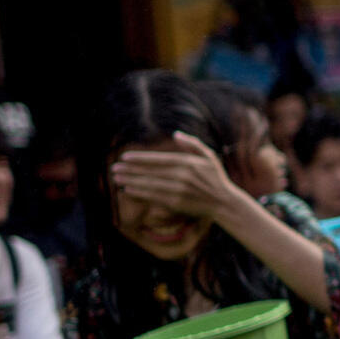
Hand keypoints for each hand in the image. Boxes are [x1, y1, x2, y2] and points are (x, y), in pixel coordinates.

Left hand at [111, 132, 243, 220]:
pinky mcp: (178, 203)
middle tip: (114, 168)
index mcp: (188, 163)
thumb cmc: (215, 179)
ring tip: (117, 179)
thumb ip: (193, 144)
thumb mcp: (209, 157)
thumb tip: (176, 135)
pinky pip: (154, 197)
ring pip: (150, 185)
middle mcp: (183, 176)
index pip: (159, 159)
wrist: (225, 203)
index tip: (125, 157)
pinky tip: (128, 191)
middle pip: (151, 172)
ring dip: (131, 182)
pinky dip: (140, 194)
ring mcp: (180, 191)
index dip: (140, 158)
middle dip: (130, 170)